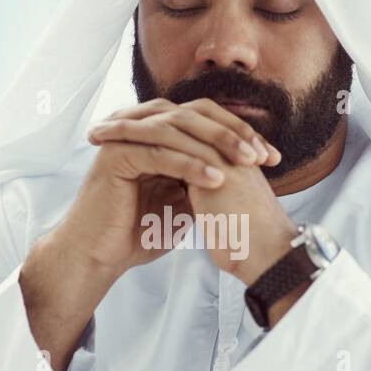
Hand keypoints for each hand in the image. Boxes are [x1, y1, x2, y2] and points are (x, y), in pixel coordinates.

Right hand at [51, 99, 277, 278]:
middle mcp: (140, 128)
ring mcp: (124, 137)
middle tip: (261, 155)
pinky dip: (189, 163)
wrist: (99, 257)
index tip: (271, 157)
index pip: (204, 119)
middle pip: (194, 114)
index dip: (239, 134)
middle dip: (233, 132)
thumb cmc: (136, 233)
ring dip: (216, 143)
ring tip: (246, 164)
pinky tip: (215, 178)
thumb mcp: (184, 203)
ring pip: (177, 127)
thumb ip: (205, 180)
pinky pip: (158, 152)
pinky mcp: (114, 154)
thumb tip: (244, 171)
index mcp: (156, 133)